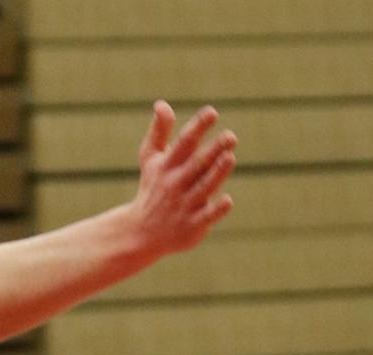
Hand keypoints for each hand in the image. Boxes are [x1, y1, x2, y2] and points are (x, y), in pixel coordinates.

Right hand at [127, 101, 236, 256]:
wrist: (141, 232)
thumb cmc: (152, 188)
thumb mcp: (149, 159)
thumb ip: (159, 132)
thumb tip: (162, 104)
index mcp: (167, 165)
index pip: (185, 143)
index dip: (198, 127)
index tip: (212, 112)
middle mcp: (176, 184)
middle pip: (197, 164)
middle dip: (213, 150)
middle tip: (231, 136)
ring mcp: (184, 206)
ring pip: (204, 187)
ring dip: (217, 174)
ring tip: (230, 157)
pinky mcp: (191, 226)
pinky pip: (205, 217)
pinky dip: (216, 210)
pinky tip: (227, 201)